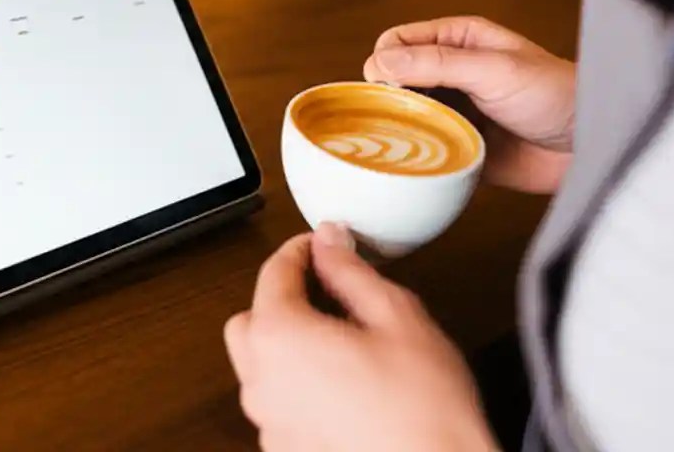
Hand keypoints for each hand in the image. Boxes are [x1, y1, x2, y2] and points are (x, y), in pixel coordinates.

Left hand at [225, 226, 496, 451]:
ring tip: (338, 342)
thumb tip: (330, 242)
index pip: (273, 272)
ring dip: (285, 346)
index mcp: (280, 338)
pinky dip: (295, 387)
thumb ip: (351, 271)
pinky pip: (275, 405)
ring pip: (258, 366)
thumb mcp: (395, 316)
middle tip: (325, 292)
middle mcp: (261, 382)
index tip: (320, 245)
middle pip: (250, 320)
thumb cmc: (424, 409)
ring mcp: (269, 422)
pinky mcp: (284, 449)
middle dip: (281, 300)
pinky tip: (340, 386)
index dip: (299, 250)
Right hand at [363, 16, 575, 193]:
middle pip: (392, 81)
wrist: (592, 147)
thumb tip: (378, 62)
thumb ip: (436, 64)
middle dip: (387, 99)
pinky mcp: (457, 148)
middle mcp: (450, 74)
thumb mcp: (493, 70)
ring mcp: (452, 112)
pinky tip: (420, 163)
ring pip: (401, 117)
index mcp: (456, 41)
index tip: (392, 89)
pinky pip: (420, 152)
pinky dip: (413, 157)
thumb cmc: (554, 95)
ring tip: (412, 143)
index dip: (385, 63)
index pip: (396, 42)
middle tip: (405, 120)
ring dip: (399, 130)